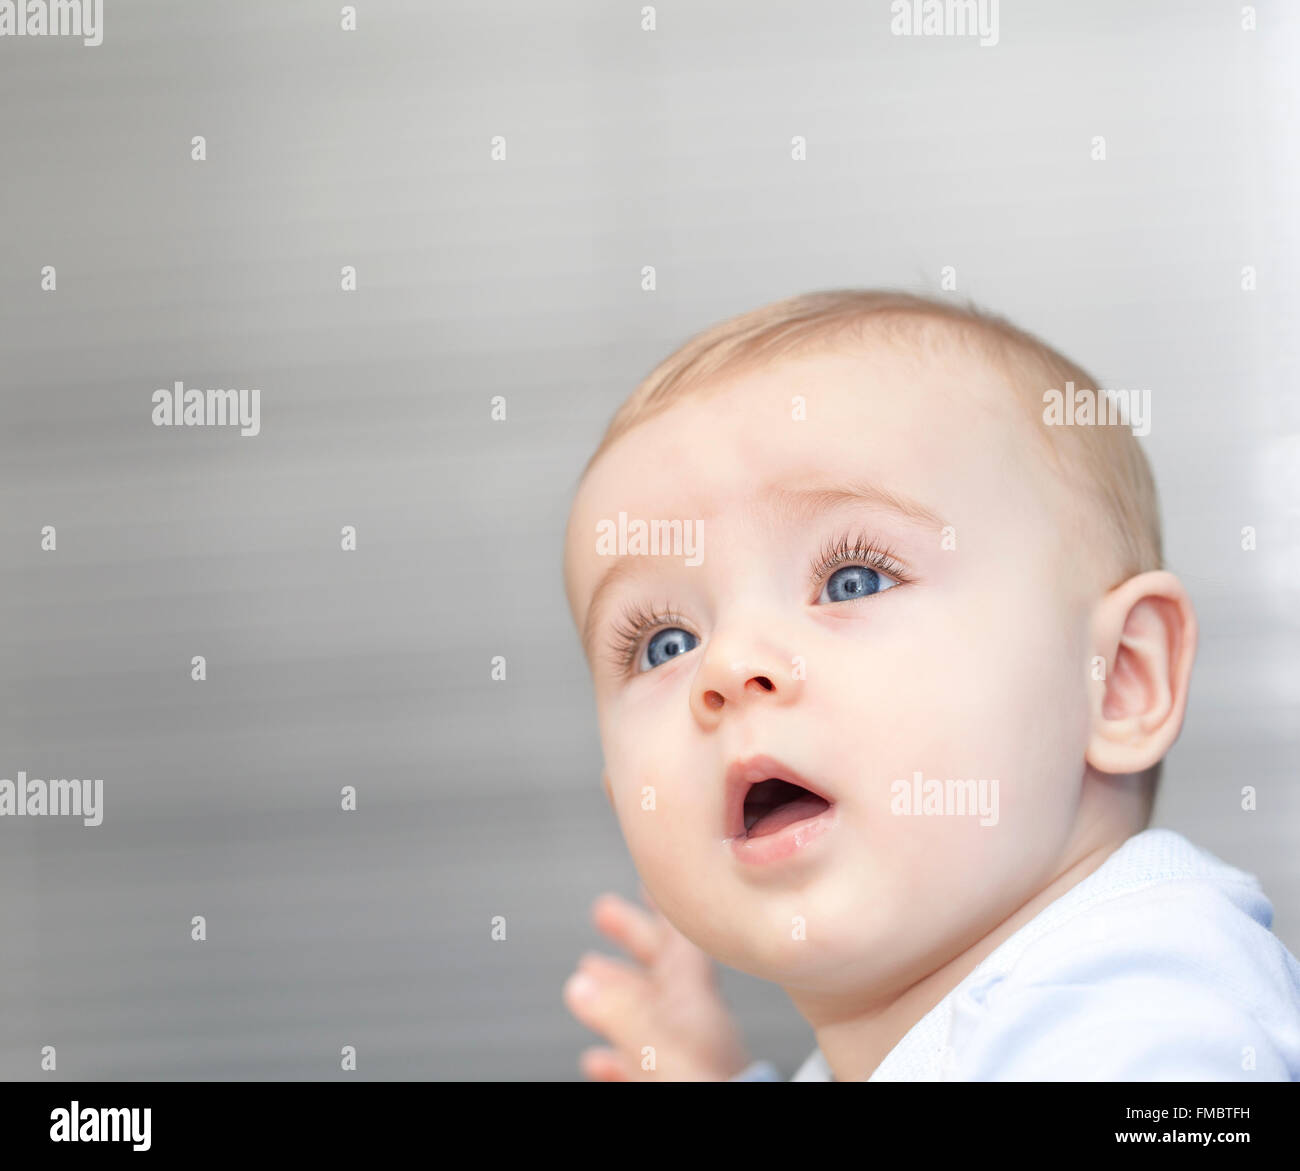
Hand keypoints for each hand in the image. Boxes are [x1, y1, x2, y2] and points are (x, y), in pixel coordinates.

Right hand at [563, 885, 752, 1080]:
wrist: (734, 1113)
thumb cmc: (704, 1082)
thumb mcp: (658, 1041)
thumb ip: (622, 1011)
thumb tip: (581, 983)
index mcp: (696, 996)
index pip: (682, 936)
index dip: (662, 906)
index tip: (647, 879)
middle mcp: (695, 1020)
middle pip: (661, 968)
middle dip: (631, 938)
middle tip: (601, 909)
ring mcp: (688, 1054)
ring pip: (650, 1014)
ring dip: (617, 994)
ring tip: (584, 979)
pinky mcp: (677, 1084)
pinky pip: (643, 1065)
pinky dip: (617, 1056)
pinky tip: (596, 1060)